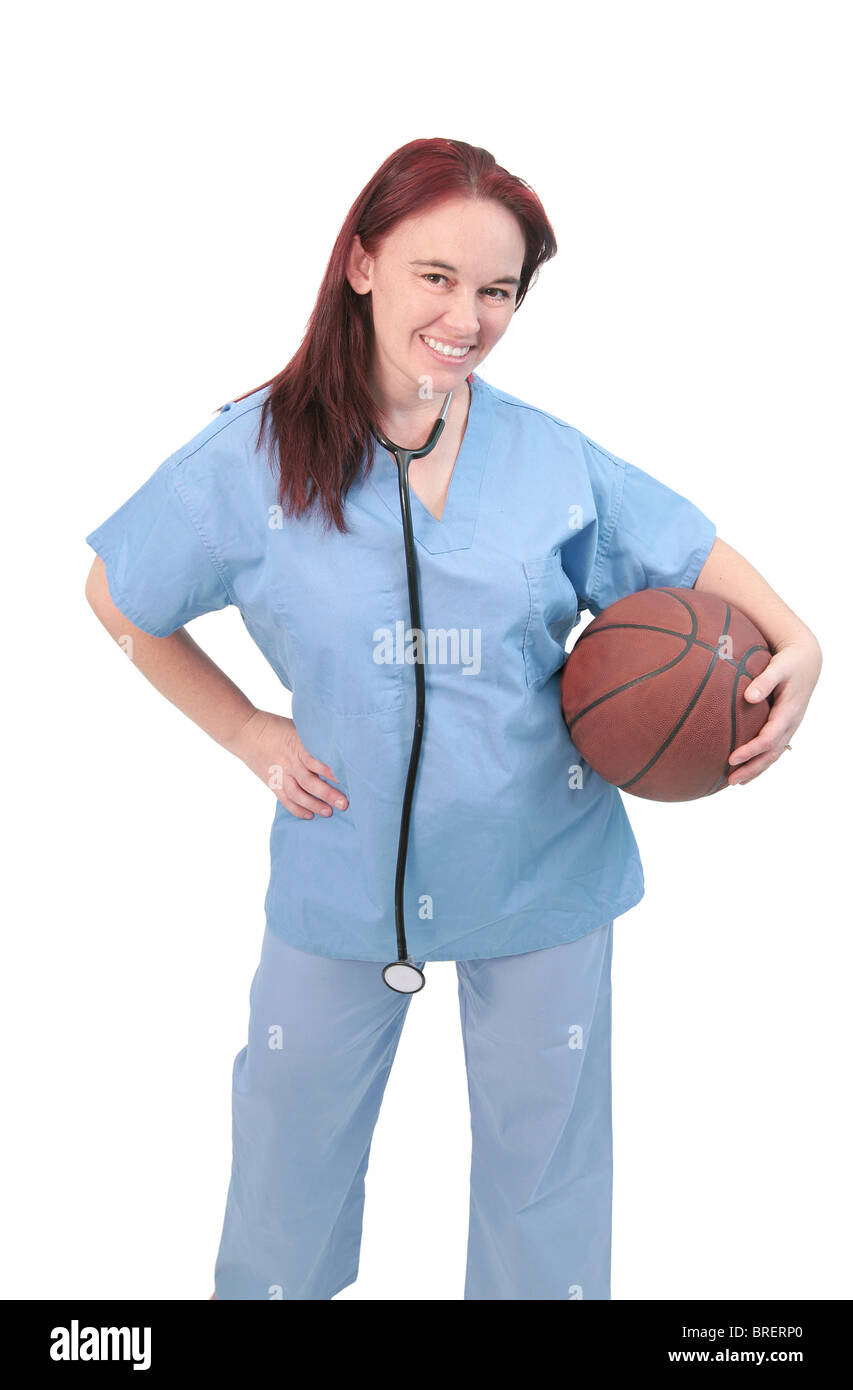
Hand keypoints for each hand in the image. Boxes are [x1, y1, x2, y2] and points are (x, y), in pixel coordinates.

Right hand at [228, 709, 347, 818]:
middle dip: (328, 794)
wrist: (246, 731)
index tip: (350, 780)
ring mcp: (279, 773)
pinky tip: (309, 815)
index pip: (319, 761)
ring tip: (329, 812)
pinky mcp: (271, 782)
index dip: (334, 772)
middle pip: (311, 781)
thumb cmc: (276, 726)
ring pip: (298, 794)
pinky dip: (297, 809)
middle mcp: (289, 761)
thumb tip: (338, 744)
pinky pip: (285, 799)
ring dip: (314, 805)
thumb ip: (314, 738)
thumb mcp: (298, 726)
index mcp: (298, 745)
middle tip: (344, 804)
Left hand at [726, 631, 821, 786]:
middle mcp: (791, 723)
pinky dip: (761, 761)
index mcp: (789, 711)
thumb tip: (748, 697)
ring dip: (756, 769)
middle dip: (752, 768)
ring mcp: (790, 726)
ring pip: (774, 754)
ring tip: (736, 781)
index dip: (751, 750)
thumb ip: (764, 680)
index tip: (731, 758)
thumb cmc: (789, 662)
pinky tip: (746, 768)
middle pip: (771, 753)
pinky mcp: (785, 726)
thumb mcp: (778, 666)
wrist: (807, 660)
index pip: (768, 738)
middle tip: (730, 780)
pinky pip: (774, 748)